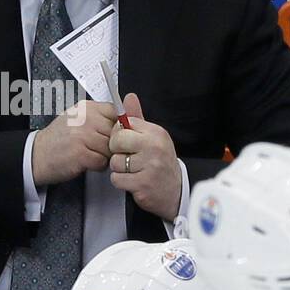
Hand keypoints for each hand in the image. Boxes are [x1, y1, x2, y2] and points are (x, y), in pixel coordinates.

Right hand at [31, 100, 117, 186]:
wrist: (36, 154)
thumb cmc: (58, 139)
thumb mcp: (77, 119)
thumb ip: (99, 117)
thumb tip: (124, 119)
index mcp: (86, 108)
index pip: (116, 112)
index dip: (117, 126)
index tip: (110, 133)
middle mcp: (85, 119)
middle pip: (117, 132)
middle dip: (112, 143)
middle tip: (98, 147)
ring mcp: (82, 136)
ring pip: (111, 148)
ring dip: (104, 156)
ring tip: (90, 154)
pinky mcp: (80, 154)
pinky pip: (102, 161)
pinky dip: (96, 166)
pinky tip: (86, 162)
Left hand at [108, 94, 182, 220]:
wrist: (175, 192)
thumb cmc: (160, 164)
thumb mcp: (153, 138)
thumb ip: (138, 119)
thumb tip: (128, 97)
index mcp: (155, 133)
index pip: (125, 123)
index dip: (119, 133)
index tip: (125, 142)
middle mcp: (154, 147)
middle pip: (117, 140)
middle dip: (116, 150)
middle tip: (126, 157)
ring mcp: (150, 166)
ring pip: (115, 162)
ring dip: (119, 169)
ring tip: (133, 171)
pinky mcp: (143, 183)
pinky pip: (117, 179)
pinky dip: (121, 182)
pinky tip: (133, 181)